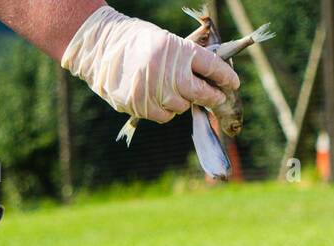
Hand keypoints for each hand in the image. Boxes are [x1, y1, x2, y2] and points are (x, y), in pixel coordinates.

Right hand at [62, 5, 238, 122]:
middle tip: (218, 98)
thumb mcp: (164, 41)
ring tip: (170, 89)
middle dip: (212, 97)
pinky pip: (165, 116)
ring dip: (182, 101)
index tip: (234, 84)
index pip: (211, 66)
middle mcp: (167, 71)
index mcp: (176, 49)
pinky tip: (156, 97)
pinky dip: (165, 110)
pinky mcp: (140, 105)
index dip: (225, 77)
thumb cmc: (136, 41)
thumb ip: (184, 59)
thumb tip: (209, 78)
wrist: (99, 46)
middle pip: (201, 92)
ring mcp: (154, 90)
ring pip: (182, 106)